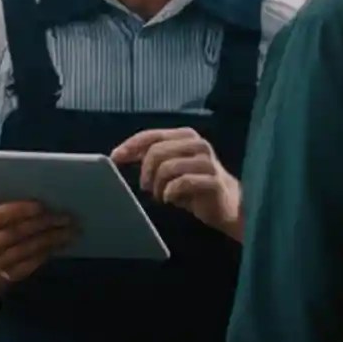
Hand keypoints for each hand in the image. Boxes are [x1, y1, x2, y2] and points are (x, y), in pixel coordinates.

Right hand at [0, 182, 74, 281]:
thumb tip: (4, 168)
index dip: (20, 210)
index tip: (41, 204)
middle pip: (18, 233)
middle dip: (44, 224)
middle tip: (66, 216)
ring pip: (28, 249)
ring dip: (51, 239)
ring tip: (72, 230)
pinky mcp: (10, 274)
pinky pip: (31, 264)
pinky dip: (47, 253)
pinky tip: (62, 243)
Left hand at [110, 128, 241, 238]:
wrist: (227, 206)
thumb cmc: (194, 186)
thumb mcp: (169, 168)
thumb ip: (150, 158)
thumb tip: (119, 154)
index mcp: (185, 136)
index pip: (151, 135)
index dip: (130, 145)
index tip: (115, 158)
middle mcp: (197, 143)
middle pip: (156, 151)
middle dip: (145, 172)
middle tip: (146, 187)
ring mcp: (207, 160)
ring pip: (167, 167)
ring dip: (157, 186)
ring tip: (161, 195)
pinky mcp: (212, 179)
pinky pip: (181, 183)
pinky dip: (169, 193)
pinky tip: (171, 199)